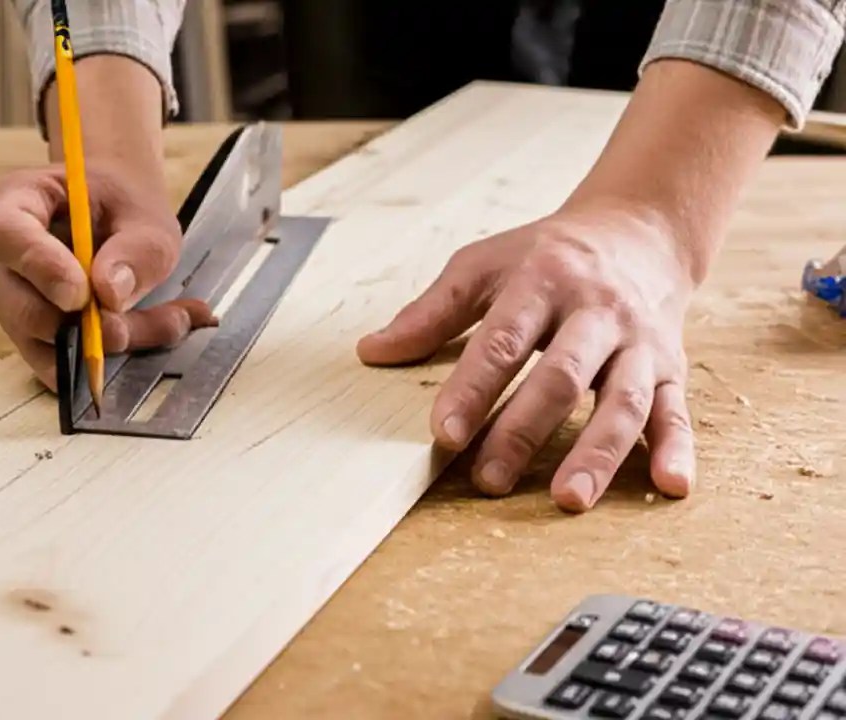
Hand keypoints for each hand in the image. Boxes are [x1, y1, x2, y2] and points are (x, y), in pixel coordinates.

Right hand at [0, 163, 215, 389]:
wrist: (114, 206)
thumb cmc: (120, 198)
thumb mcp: (144, 211)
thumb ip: (136, 248)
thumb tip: (110, 296)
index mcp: (13, 203)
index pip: (4, 237)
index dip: (42, 270)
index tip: (82, 295)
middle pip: (21, 310)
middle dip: (82, 330)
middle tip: (129, 326)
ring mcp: (11, 302)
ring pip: (47, 346)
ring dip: (112, 345)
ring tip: (173, 321)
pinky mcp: (34, 335)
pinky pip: (65, 362)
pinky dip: (115, 355)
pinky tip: (163, 328)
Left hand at [357, 203, 696, 511]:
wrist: (639, 231)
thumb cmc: (547, 256)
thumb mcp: (483, 265)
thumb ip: (431, 312)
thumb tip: (372, 351)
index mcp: (542, 282)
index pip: (502, 340)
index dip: (472, 388)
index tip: (443, 433)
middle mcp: (595, 313)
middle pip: (560, 377)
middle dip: (523, 431)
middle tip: (489, 480)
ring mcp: (638, 343)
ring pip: (622, 401)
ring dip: (598, 454)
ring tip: (568, 500)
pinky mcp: (671, 367)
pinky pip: (676, 410)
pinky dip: (677, 449)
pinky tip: (671, 486)